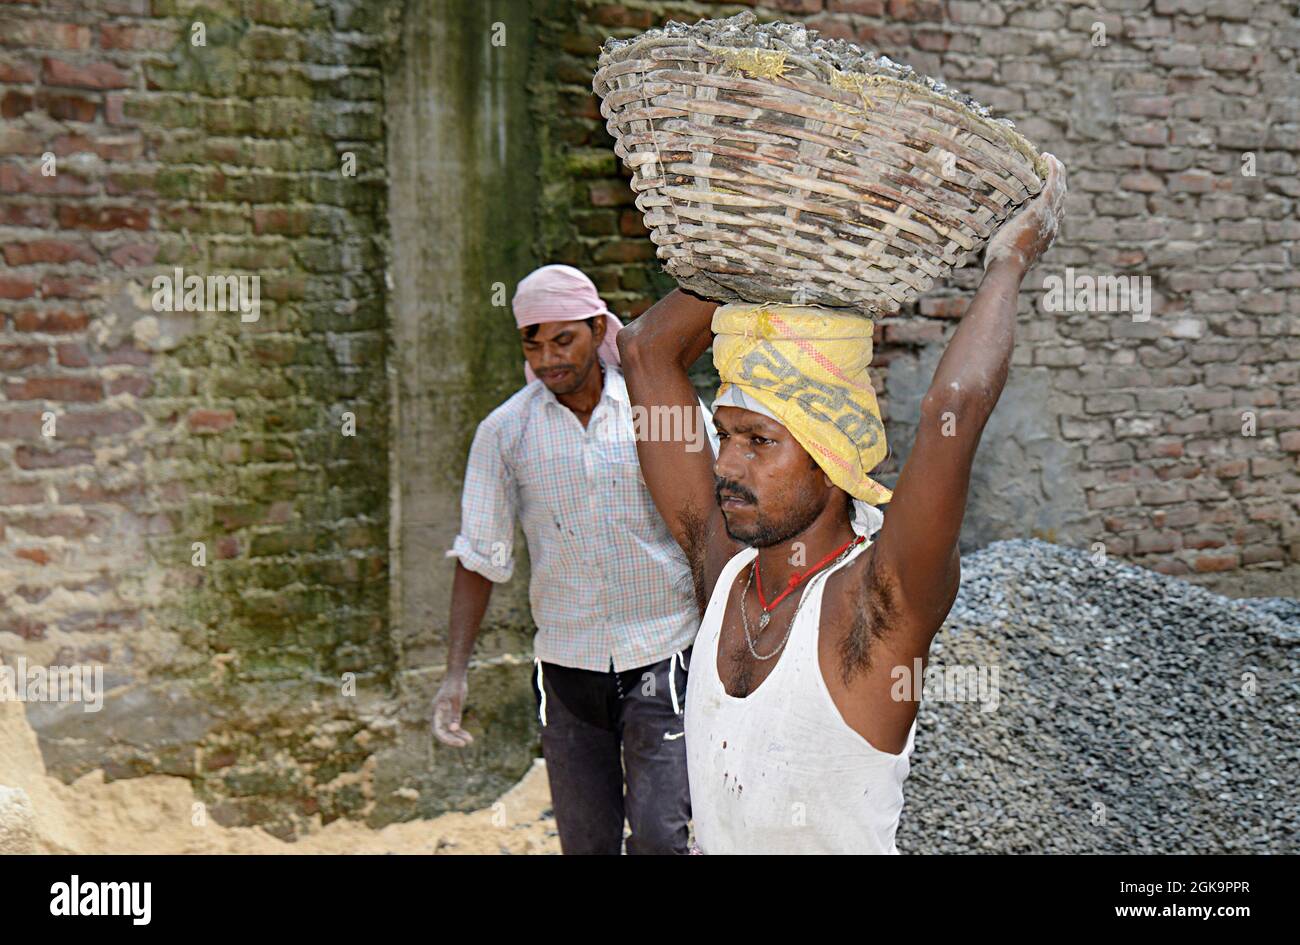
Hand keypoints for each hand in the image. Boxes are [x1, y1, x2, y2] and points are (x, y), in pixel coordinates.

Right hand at [431, 672, 473, 746]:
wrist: (457, 675)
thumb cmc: (455, 685)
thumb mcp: (456, 700)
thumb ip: (455, 715)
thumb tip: (453, 729)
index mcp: (436, 711)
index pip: (437, 730)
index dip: (446, 738)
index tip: (457, 743)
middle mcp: (438, 715)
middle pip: (443, 732)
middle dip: (453, 739)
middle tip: (464, 744)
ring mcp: (444, 715)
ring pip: (449, 730)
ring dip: (458, 736)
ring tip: (470, 740)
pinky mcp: (451, 713)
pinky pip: (454, 725)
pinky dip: (460, 731)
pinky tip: (468, 736)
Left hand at [983, 153, 1066, 273]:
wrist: (1008, 265)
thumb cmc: (1001, 262)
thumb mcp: (1007, 248)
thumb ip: (1006, 239)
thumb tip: (991, 234)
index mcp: (1046, 234)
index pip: (1054, 211)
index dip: (1052, 197)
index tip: (1045, 186)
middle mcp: (1052, 224)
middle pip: (1061, 197)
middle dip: (1057, 181)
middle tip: (1050, 166)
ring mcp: (1048, 216)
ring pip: (1060, 188)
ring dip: (1056, 171)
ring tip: (1049, 159)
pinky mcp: (1042, 208)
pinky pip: (1052, 184)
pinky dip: (1053, 170)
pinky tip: (1048, 158)